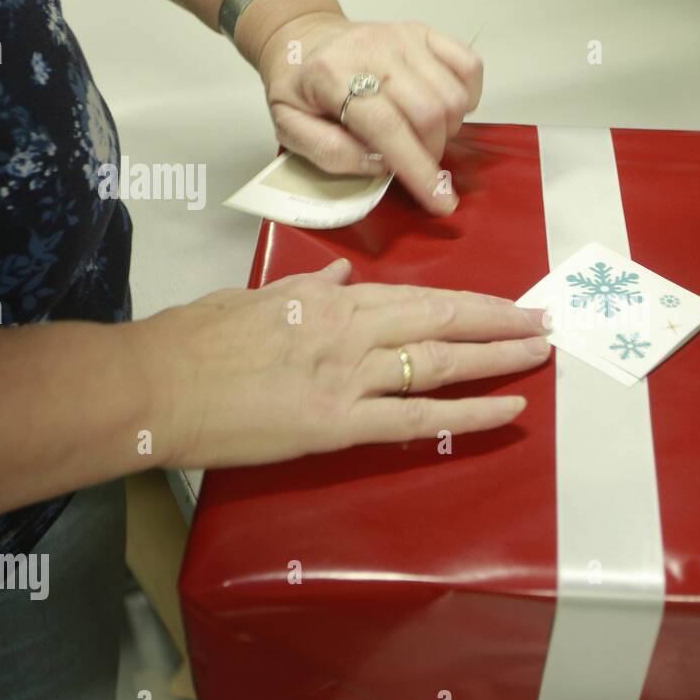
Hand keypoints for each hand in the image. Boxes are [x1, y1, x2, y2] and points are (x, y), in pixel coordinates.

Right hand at [129, 259, 549, 469]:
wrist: (153, 385)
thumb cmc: (196, 340)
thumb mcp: (257, 298)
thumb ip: (307, 288)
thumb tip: (339, 274)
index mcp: (332, 299)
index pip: (422, 297)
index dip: (474, 303)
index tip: (510, 304)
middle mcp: (352, 330)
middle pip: (444, 322)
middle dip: (501, 323)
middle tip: (546, 324)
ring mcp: (349, 377)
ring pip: (441, 364)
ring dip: (499, 360)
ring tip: (540, 356)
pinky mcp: (338, 424)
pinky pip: (417, 419)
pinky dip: (468, 414)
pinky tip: (508, 410)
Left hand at [257, 13, 482, 215]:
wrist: (303, 39)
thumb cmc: (299, 87)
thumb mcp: (289, 128)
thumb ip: (330, 152)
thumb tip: (380, 163)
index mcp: (331, 75)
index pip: (388, 127)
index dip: (418, 169)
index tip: (441, 202)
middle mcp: (373, 49)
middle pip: (429, 113)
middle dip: (431, 152)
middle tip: (413, 160)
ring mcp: (403, 37)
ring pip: (453, 95)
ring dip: (448, 128)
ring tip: (422, 134)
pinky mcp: (424, 32)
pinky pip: (469, 65)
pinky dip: (468, 96)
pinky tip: (444, 109)